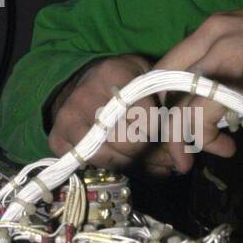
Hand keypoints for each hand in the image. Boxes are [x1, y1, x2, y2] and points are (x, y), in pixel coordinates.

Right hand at [49, 54, 189, 173]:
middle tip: (168, 158)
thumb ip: (166, 99)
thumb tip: (184, 145)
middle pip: (129, 142)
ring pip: (112, 158)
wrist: (78, 82)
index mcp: (112, 73)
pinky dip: (116, 169)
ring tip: (154, 163)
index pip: (147, 118)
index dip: (164, 133)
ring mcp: (68, 120)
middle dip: (153, 154)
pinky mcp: (58, 140)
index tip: (173, 137)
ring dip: (138, 166)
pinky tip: (131, 164)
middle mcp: (85, 96)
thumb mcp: (146, 75)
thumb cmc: (122, 79)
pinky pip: (93, 166)